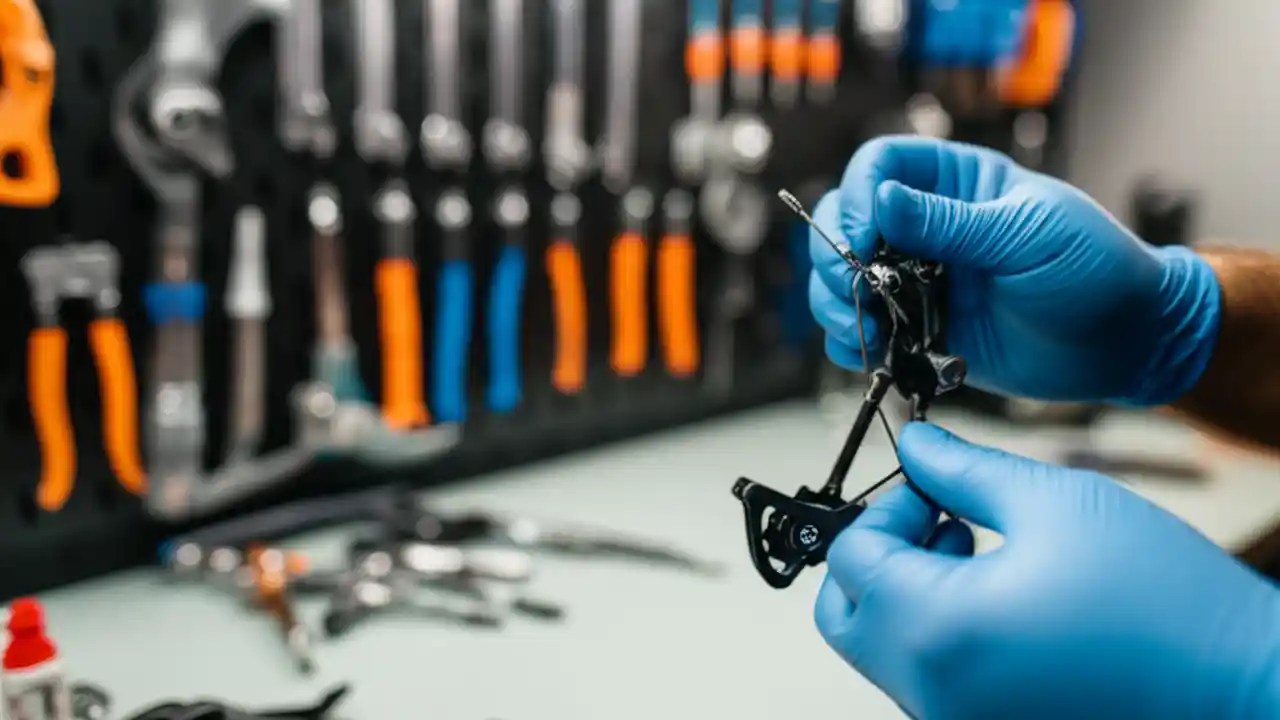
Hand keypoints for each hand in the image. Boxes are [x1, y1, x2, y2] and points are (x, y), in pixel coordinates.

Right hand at [808, 135, 1220, 404]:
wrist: (1126, 342)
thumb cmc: (1096, 269)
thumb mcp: (1027, 233)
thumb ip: (951, 223)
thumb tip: (883, 200)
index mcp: (957, 184)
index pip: (882, 166)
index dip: (861, 195)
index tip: (865, 235)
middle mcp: (929, 228)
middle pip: (846, 221)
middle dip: (834, 255)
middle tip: (852, 286)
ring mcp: (920, 281)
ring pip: (843, 280)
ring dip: (837, 303)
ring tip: (865, 330)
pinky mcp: (920, 330)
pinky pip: (864, 333)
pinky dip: (852, 345)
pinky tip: (871, 353)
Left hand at [815, 423, 1279, 719]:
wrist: (1245, 692)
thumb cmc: (1164, 600)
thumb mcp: (1056, 503)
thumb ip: (962, 469)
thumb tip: (910, 445)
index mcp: (938, 633)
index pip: (848, 562)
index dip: (881, 511)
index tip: (930, 491)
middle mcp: (933, 694)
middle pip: (846, 617)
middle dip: (875, 558)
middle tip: (940, 522)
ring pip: (884, 651)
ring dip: (906, 593)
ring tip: (981, 553)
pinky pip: (928, 681)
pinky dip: (938, 635)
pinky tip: (1002, 598)